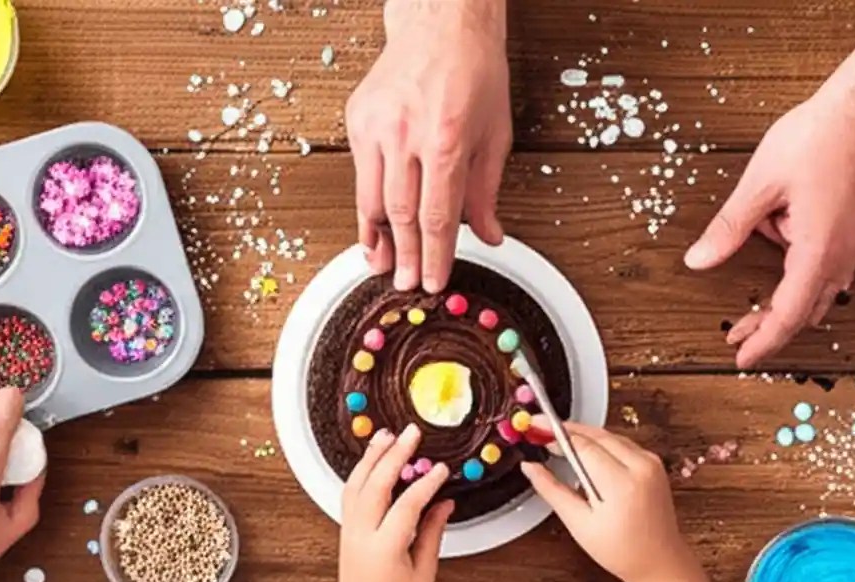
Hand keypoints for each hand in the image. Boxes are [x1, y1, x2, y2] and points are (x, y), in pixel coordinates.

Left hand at [332, 424, 453, 581]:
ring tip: (386, 435)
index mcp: (384, 549)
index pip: (406, 506)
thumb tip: (444, 503)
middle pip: (375, 485)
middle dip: (393, 455)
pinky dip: (361, 471)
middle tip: (411, 434)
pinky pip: (350, 492)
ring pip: (356, 484)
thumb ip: (432, 533)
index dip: (425, 485)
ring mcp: (349, 529)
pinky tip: (372, 458)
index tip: (441, 469)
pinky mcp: (345, 528)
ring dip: (371, 457)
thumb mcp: (423, 573)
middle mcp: (361, 535)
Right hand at [346, 0, 511, 292]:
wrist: (442, 23)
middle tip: (407, 284)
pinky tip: (372, 227)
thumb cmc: (473, 71)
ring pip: (372, 199)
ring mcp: (377, 126)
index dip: (436, 255)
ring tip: (382, 265)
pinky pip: (362, 174)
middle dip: (406, 256)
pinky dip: (366, 205)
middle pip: (402, 213)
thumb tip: (489, 235)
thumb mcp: (496, 134)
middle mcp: (407, 133)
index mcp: (447, 139)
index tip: (435, 280)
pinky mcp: (358, 120)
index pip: (439, 215)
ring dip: (377, 238)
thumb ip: (486, 190)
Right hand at [522, 420, 687, 581]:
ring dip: (583, 435)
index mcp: (622, 484)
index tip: (536, 429)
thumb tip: (530, 468)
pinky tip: (584, 451)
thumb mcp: (579, 524)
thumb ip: (552, 491)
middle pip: (596, 435)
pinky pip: (622, 444)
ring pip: (609, 436)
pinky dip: (601, 443)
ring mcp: (651, 463)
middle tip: (541, 429)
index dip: (556, 434)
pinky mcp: (654, 463)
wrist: (661, 561)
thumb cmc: (622, 551)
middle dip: (567, 430)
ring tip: (557, 440)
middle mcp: (641, 467)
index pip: (583, 447)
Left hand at [684, 89, 854, 367]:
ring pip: (814, 288)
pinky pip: (822, 263)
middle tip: (735, 338)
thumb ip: (728, 229)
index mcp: (819, 250)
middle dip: (768, 325)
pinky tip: (775, 233)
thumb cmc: (819, 137)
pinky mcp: (853, 230)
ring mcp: (852, 244)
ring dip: (782, 294)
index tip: (741, 359)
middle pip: (804, 310)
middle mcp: (842, 255)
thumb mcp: (759, 184)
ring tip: (748, 288)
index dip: (763, 341)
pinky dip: (796, 265)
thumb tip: (698, 262)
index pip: (789, 314)